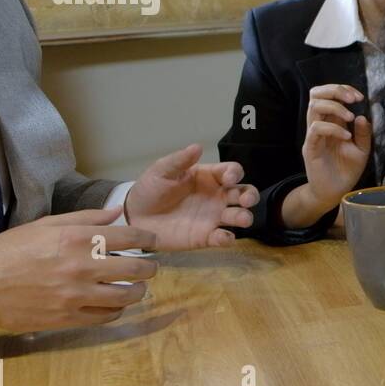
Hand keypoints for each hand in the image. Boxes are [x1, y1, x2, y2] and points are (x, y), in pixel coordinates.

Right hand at [0, 207, 158, 332]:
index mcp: (77, 239)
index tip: (152, 241)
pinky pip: (105, 317)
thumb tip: (117, 213)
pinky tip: (116, 304)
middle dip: (150, 268)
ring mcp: (76, 296)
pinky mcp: (68, 318)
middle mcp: (82, 267)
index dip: (148, 239)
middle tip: (150, 268)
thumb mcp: (47, 225)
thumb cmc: (12, 250)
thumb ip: (86, 218)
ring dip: (138, 292)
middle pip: (135, 270)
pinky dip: (117, 310)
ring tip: (138, 288)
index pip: (130, 238)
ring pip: (125, 297)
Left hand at [125, 144, 258, 249]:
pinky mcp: (206, 237)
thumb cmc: (150, 190)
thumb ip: (179, 160)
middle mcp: (217, 197)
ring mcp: (213, 218)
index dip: (235, 173)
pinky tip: (222, 237)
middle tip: (245, 200)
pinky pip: (223, 238)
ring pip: (239, 216)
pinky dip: (227, 238)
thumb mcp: (161, 171)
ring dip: (244, 217)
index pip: (232, 172)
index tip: (228, 179)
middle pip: (244, 194)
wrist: (134, 217)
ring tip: (241, 219)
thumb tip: (198, 146)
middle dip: (250, 196)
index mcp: (209, 177)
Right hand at [302, 84, 372, 206]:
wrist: (335, 192)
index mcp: (331, 122)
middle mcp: (320, 125)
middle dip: (335, 90)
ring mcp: (313, 136)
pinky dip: (333, 128)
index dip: (342, 90)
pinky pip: (316, 129)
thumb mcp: (361, 150)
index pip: (328, 95)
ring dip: (335, 107)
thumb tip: (362, 116)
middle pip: (316, 94)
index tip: (359, 97)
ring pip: (314, 107)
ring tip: (350, 118)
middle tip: (352, 99)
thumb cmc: (346, 170)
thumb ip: (363, 133)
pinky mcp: (310, 148)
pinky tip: (347, 137)